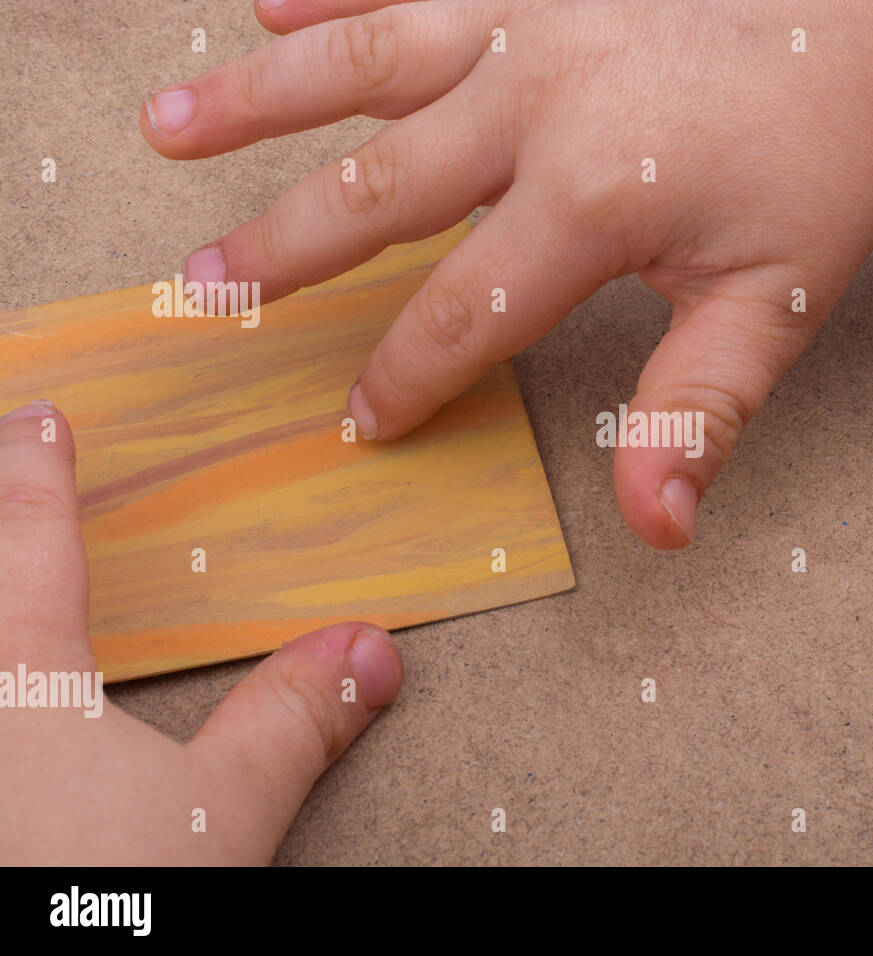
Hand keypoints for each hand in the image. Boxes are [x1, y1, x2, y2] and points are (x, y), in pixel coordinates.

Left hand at [0, 401, 403, 863]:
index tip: (41, 418)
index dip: (34, 469)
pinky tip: (13, 723)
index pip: (28, 538)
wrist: (30, 952)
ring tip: (2, 604)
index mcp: (15, 679)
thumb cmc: (92, 906)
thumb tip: (370, 650)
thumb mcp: (215, 823)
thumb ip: (291, 724)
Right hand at [140, 0, 872, 547]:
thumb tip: (658, 527)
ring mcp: (533, 18)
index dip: (405, 376)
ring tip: (168, 127)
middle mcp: (538, 97)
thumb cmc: (826, 175)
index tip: (359, 420)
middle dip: (284, 249)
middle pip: (379, 188)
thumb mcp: (776, 308)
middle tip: (204, 294)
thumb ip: (699, 411)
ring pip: (365, 62)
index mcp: (591, 196)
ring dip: (259, 98)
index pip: (465, 311)